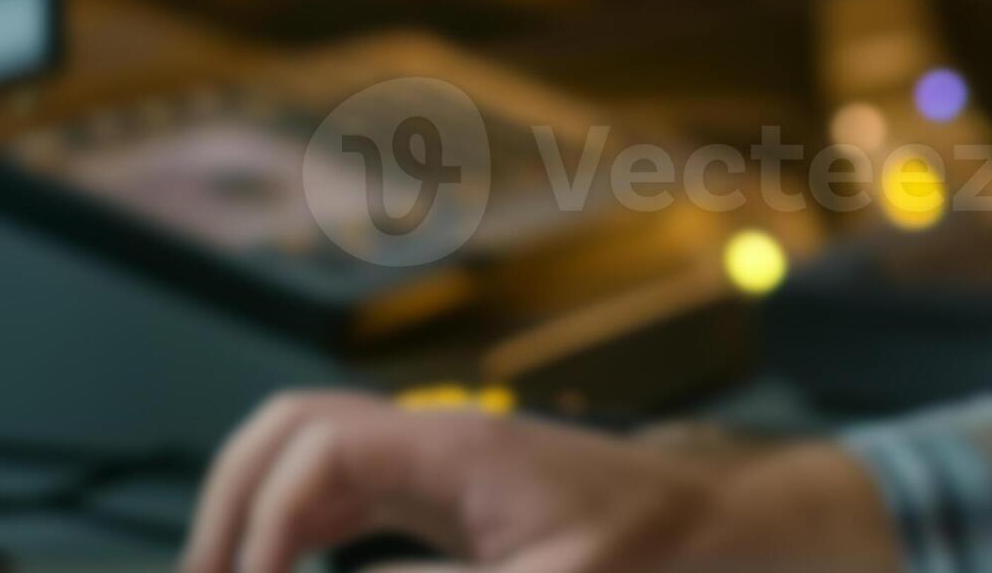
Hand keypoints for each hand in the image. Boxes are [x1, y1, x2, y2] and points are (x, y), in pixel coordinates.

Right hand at [179, 390, 895, 572]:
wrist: (761, 535)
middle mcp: (441, 443)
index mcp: (456, 448)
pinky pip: (358, 502)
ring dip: (261, 521)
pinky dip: (309, 538)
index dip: (254, 530)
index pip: (308, 454)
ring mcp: (451, 471)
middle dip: (230, 508)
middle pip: (290, 435)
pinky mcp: (466, 507)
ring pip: (316, 463)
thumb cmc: (679, 557)